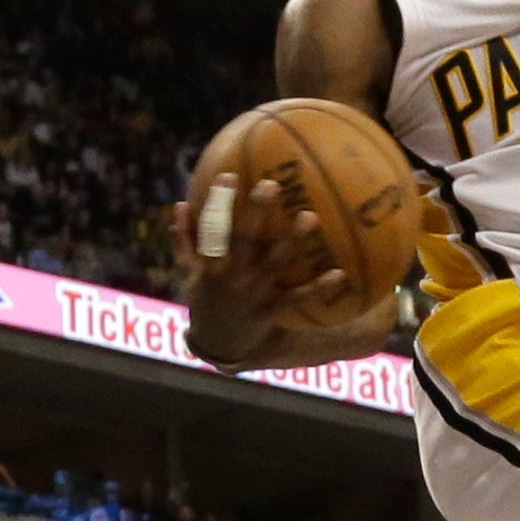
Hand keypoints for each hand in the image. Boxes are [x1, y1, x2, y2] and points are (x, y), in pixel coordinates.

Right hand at [173, 177, 367, 363]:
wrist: (216, 345)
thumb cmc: (204, 301)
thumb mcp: (188, 273)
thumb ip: (183, 239)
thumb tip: (181, 204)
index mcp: (212, 264)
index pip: (213, 227)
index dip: (219, 202)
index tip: (229, 175)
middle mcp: (232, 276)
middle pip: (246, 238)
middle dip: (257, 211)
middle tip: (272, 184)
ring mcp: (253, 294)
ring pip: (275, 263)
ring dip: (293, 241)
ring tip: (311, 217)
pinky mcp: (271, 311)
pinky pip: (297, 297)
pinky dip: (318, 287)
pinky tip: (339, 274)